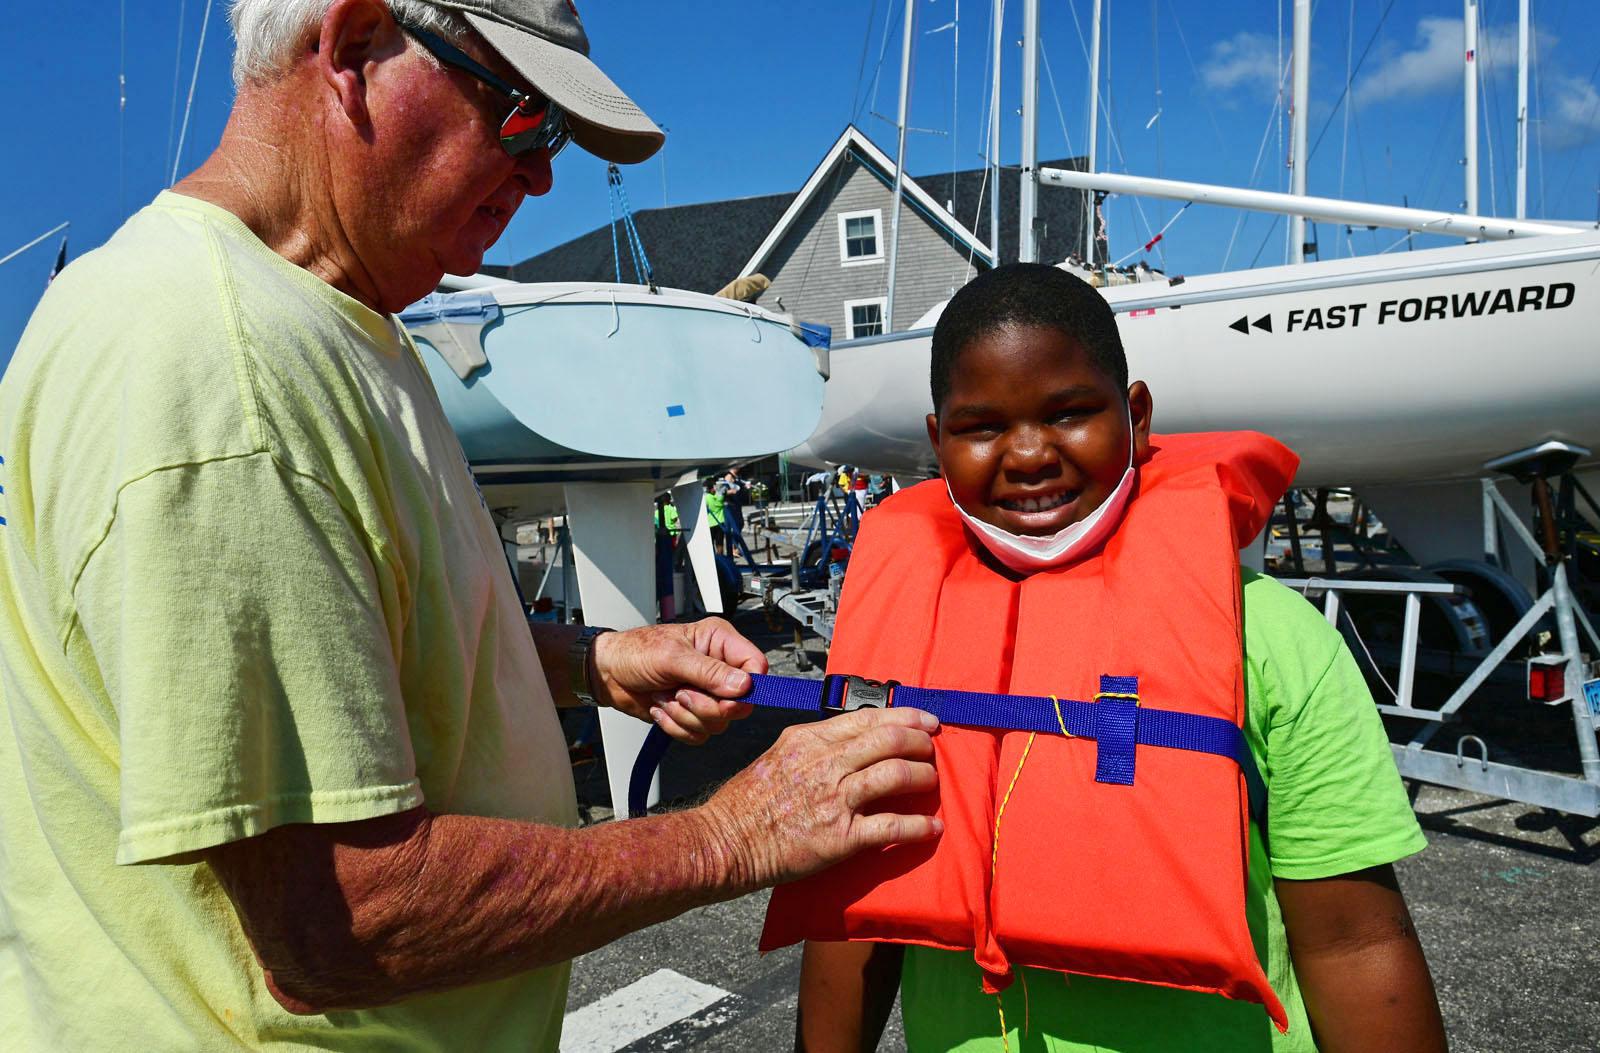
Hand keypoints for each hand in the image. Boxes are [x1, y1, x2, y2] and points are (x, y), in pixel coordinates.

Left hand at [591, 619, 765, 743]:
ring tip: (666, 696)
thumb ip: (709, 672)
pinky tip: (662, 707)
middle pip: (740, 703)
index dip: (748, 686)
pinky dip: (677, 726)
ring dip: (687, 716)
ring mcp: (707, 694)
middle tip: (682, 693)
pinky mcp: (694, 714)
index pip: (756, 666)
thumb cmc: (636, 653)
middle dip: (707, 706)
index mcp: (720, 642)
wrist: (609, 675)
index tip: (728, 697)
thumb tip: (744, 686)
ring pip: (719, 722)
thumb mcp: (672, 657)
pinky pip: (700, 734)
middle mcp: (719, 669)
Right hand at [697, 707, 942, 890]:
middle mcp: (825, 763)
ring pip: (897, 775)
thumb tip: (848, 743)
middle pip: (890, 740)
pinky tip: (932, 827)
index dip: (905, 716)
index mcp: (809, 740)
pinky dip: (919, 826)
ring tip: (932, 782)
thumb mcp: (777, 755)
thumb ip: (813, 747)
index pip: (868, 717)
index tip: (926, 721)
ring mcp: (835, 799)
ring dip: (924, 777)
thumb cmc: (745, 803)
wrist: (726, 842)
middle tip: (932, 750)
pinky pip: (892, 825)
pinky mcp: (841, 836)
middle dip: (920, 743)